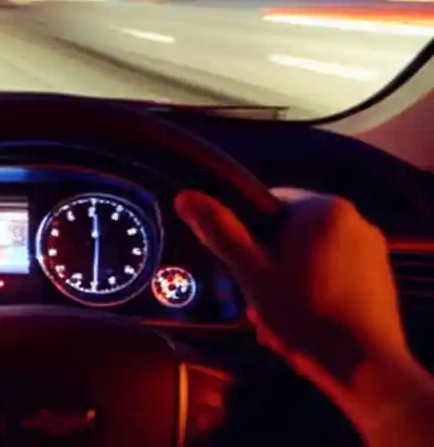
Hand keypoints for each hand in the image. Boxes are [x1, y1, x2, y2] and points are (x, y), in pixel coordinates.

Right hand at [174, 188, 424, 426]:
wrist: (367, 367)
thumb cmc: (307, 315)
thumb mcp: (252, 274)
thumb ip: (220, 232)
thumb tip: (186, 196)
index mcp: (324, 209)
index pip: (268, 205)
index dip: (248, 238)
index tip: (245, 271)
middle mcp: (355, 220)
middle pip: (290, 234)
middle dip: (269, 269)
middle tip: (259, 306)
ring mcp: (371, 249)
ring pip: (310, 257)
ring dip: (288, 285)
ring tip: (278, 323)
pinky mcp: (379, 276)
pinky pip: (334, 273)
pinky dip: (314, 292)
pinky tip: (304, 324)